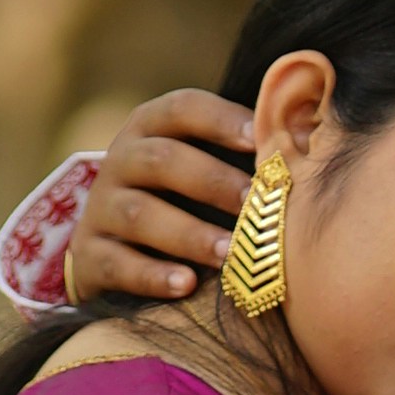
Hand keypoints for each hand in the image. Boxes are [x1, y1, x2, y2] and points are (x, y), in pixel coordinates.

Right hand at [62, 88, 255, 308]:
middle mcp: (118, 162)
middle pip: (160, 159)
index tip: (259, 136)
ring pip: (139, 214)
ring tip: (230, 252)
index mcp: (148, 129)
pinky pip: (117, 264)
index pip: (180, 108)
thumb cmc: (175, 198)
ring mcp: (99, 209)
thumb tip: (306, 134)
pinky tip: (187, 286)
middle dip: (211, 180)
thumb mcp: (194, 166)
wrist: (107, 248)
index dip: (219, 118)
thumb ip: (239, 150)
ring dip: (189, 233)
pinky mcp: (88, 256)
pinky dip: (152, 275)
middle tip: (254, 202)